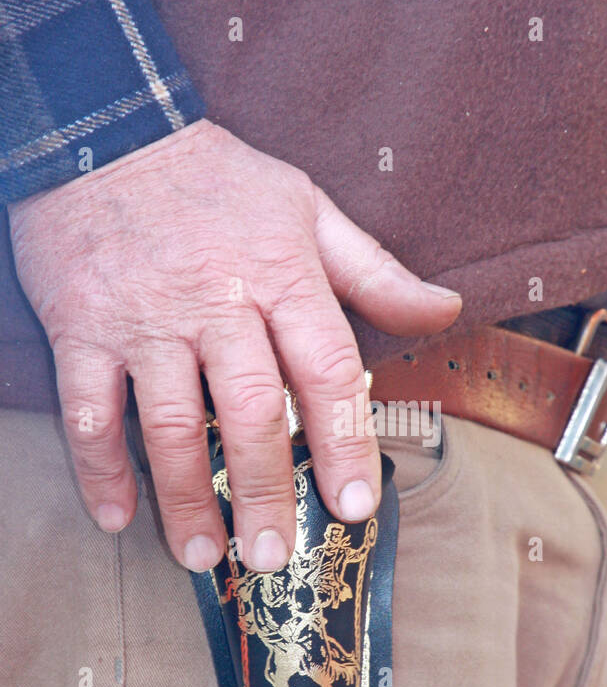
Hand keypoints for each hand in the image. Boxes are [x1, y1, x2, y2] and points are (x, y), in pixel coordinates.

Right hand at [8, 119, 460, 570]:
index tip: (355, 503)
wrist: (105, 129)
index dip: (343, 442)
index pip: (325, 370)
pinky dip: (100, 468)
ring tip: (205, 558)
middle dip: (265, 491)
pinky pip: (90, 409)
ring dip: (187, 498)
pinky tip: (117, 516)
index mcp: (280, 274)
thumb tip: (447, 310)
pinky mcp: (81, 326)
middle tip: (275, 556)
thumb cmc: (216, 178)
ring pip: (170, 423)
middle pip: (249, 411)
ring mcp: (144, 318)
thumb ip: (375, 271)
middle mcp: (216, 301)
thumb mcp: (307, 208)